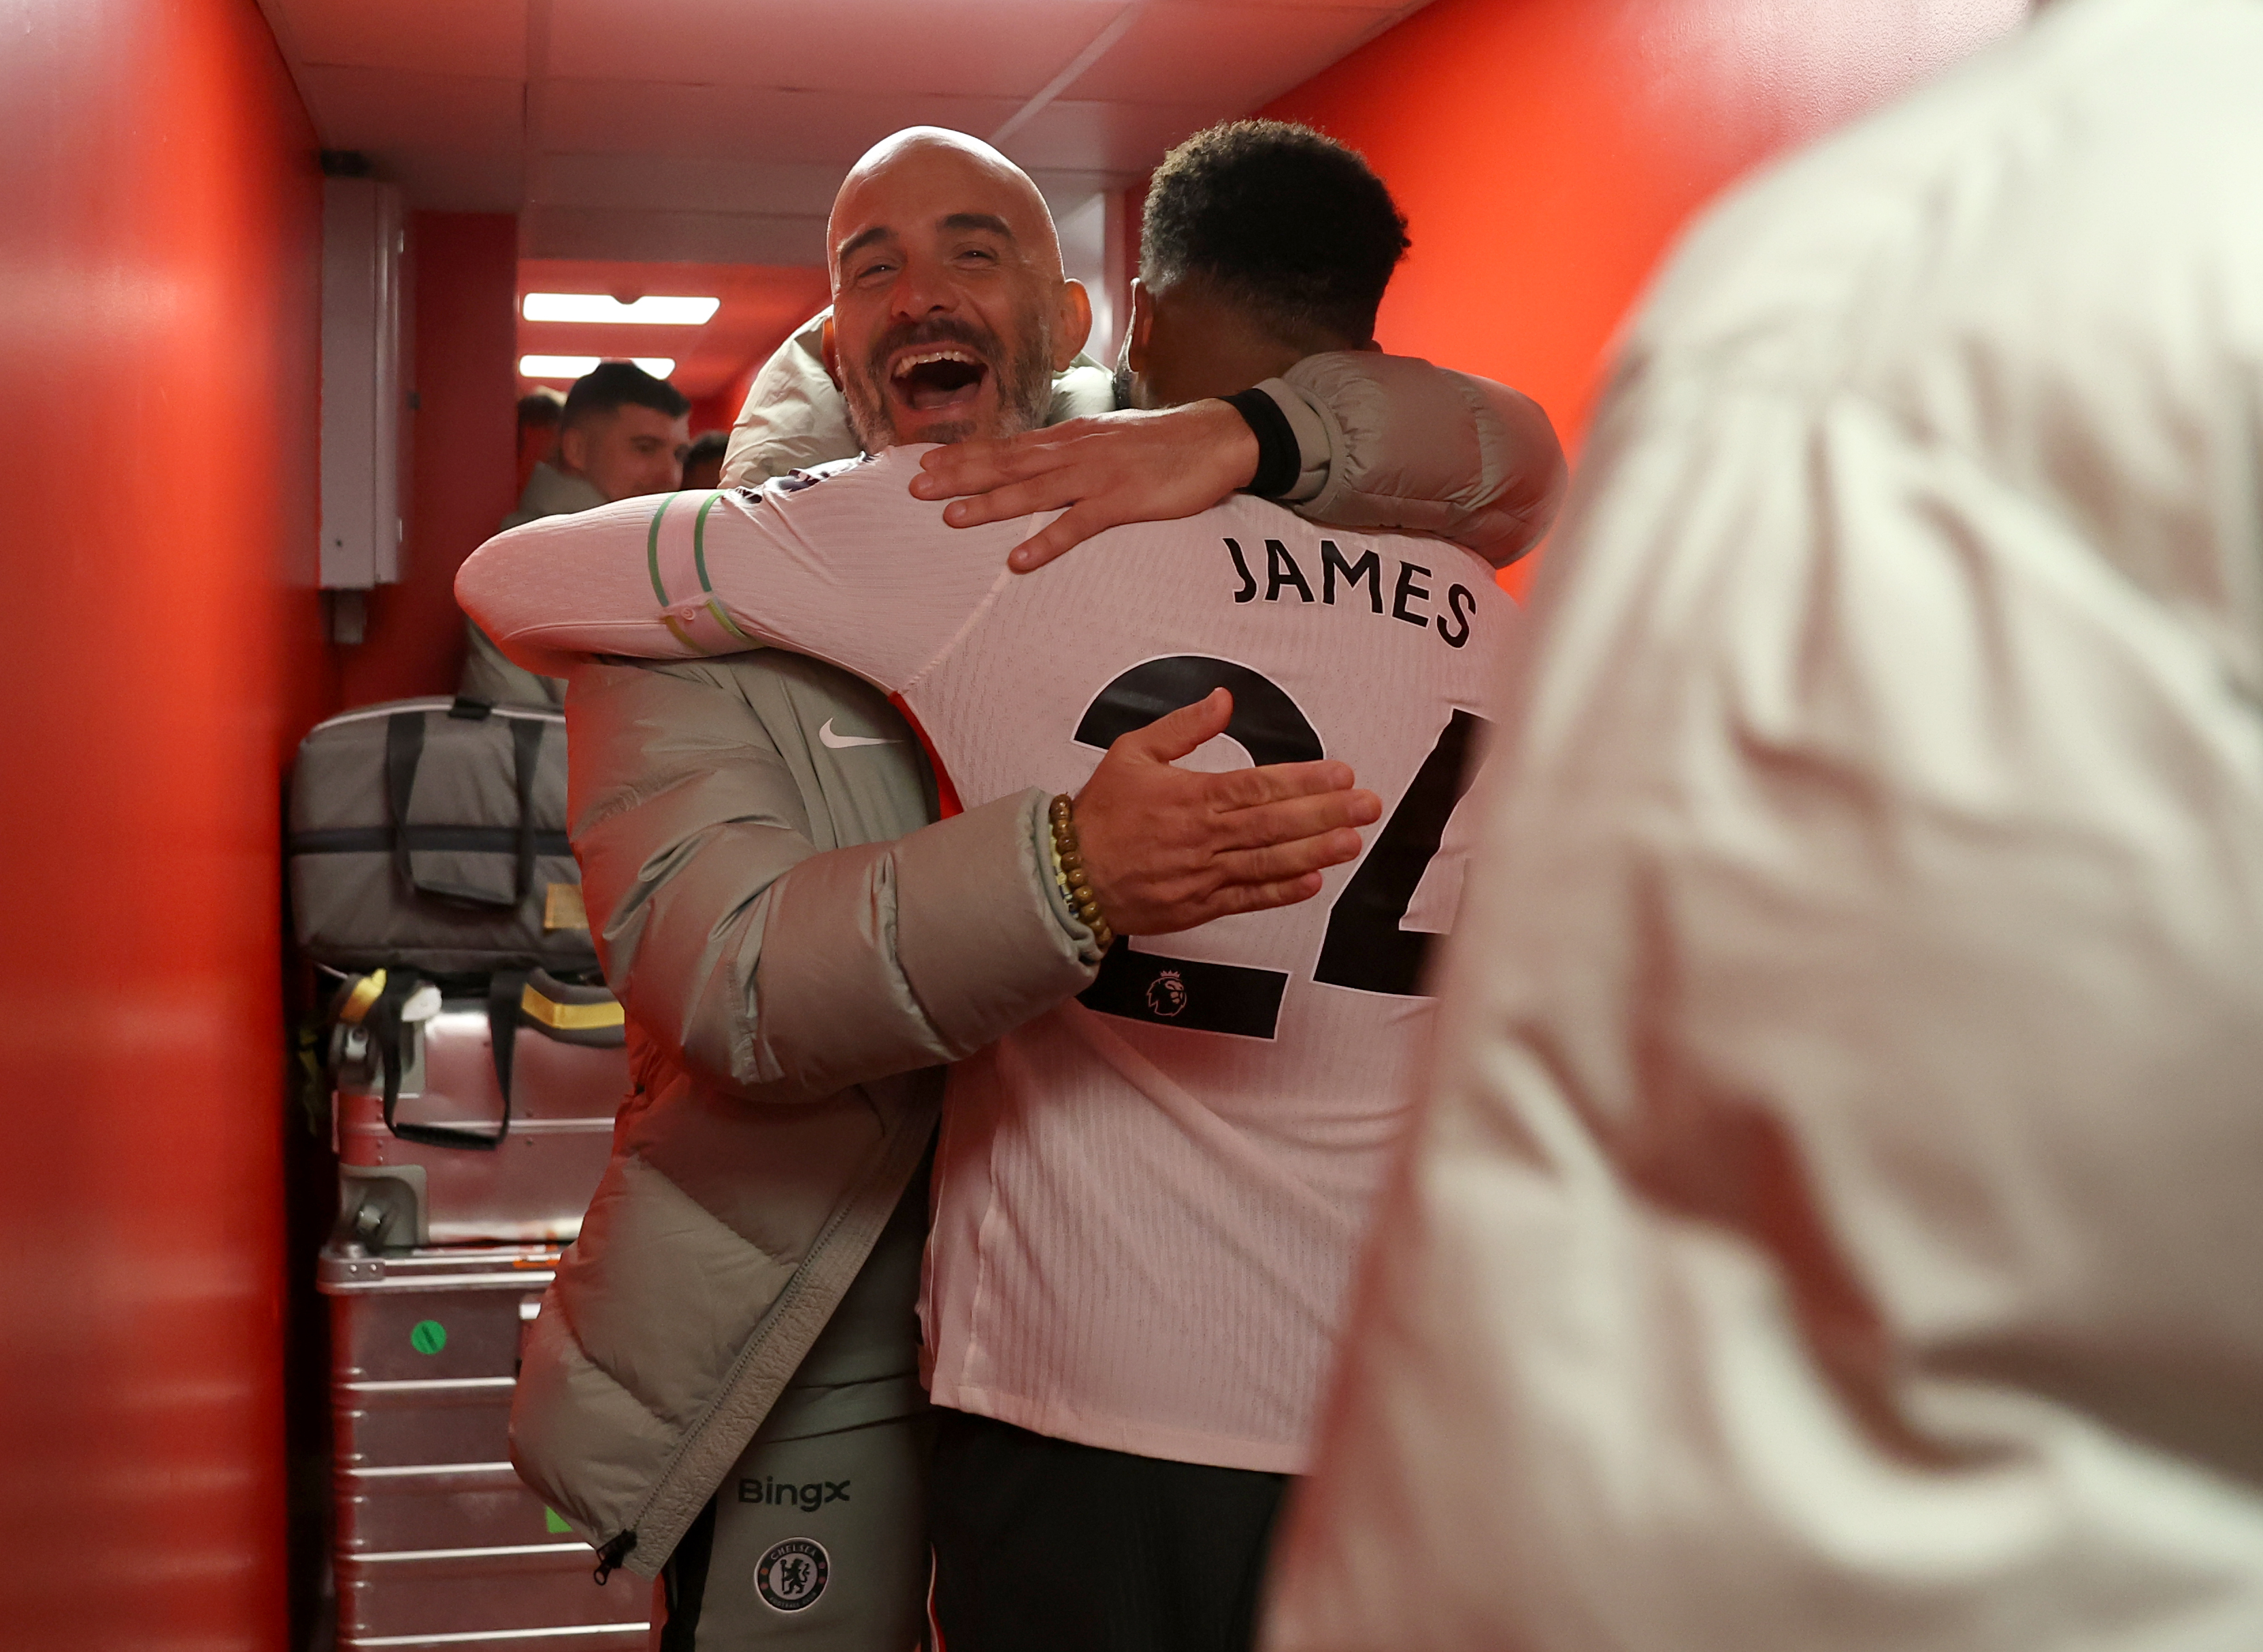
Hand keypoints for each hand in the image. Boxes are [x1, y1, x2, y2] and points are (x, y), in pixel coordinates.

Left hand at [908, 401, 1260, 572]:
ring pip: (1034, 490)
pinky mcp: (1124, 500)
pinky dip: (1048, 542)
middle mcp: (1074, 452)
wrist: (1217, 436)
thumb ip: (1070, 453)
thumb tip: (1035, 463)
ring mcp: (1098, 475)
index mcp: (1069, 438)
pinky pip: (1078, 524)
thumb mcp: (1107, 440)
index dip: (964, 453)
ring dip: (992, 504)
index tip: (924, 460)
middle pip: (1008, 463)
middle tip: (916, 487)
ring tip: (952, 518)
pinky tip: (1020, 561)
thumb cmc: (1163, 443)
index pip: (1006, 444)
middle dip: (960, 475)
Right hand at [1069, 688, 1378, 935]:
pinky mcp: (1197, 907)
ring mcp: (1202, 875)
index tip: (1341, 774)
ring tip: (1352, 841)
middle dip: (1326, 813)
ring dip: (1314, 852)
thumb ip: (1183, 726)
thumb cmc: (1101, 813)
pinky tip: (1312, 882)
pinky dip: (1280, 892)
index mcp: (1191, 796)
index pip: (1259, 785)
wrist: (1065, 875)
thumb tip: (1223, 699)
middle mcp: (1202, 837)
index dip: (1304, 781)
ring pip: (1268, 862)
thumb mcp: (1133, 753)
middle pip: (1274, 823)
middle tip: (1367, 806)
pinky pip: (1247, 899)